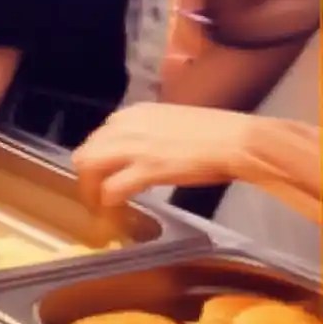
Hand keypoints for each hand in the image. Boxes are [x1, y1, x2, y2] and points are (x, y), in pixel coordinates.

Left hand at [71, 103, 254, 207]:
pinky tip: (117, 209)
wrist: (238, 140)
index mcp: (133, 113)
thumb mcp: (170, 124)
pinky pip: (111, 189)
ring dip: (92, 191)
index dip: (99, 159)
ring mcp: (134, 146)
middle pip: (86, 152)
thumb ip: (149, 134)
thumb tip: (141, 153)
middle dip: (87, 177)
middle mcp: (126, 125)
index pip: (99, 136)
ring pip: (89, 168)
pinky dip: (109, 202)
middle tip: (96, 196)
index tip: (105, 174)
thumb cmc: (215, 133)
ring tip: (101, 206)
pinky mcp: (145, 169)